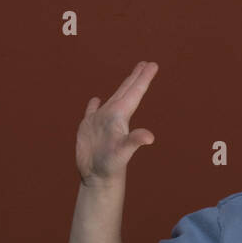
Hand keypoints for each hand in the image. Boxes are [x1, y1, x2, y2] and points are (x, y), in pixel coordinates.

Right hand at [75, 61, 158, 184]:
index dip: (143, 78)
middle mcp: (113, 117)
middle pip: (127, 92)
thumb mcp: (123, 151)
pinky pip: (91, 111)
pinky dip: (93, 104)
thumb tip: (150, 137)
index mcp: (121, 117)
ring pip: (112, 99)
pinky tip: (96, 99)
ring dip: (121, 87)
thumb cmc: (111, 166)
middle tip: (146, 64)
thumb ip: (134, 141)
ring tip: (128, 78)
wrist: (97, 178)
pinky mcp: (88, 128)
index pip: (135, 93)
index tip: (153, 64)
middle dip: (136, 77)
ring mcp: (100, 122)